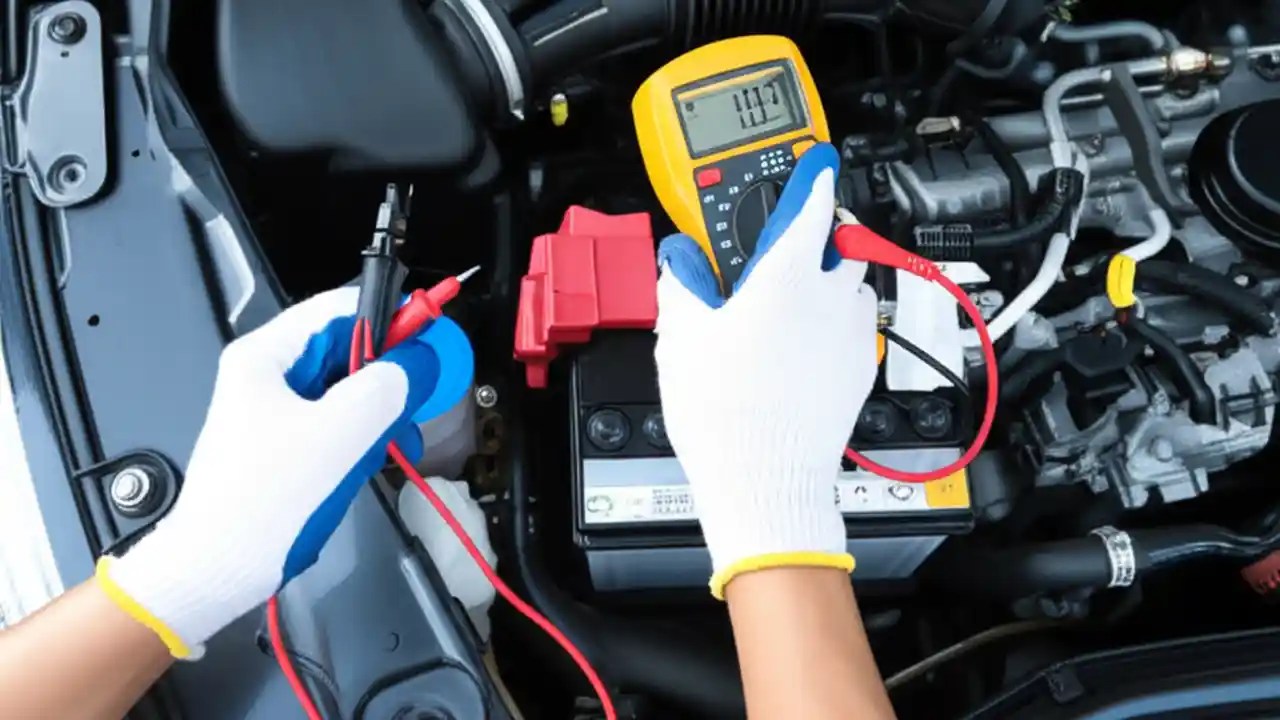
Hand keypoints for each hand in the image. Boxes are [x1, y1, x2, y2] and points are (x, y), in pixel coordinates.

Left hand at [96, 287, 460, 657]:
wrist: (218, 569)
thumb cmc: (265, 499)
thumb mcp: (341, 432)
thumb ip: (388, 385)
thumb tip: (420, 359)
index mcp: (266, 356)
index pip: (340, 309)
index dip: (390, 318)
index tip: (430, 340)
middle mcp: (268, 377)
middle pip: (347, 351)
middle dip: (388, 377)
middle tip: (416, 401)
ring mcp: (275, 414)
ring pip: (348, 392)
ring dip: (379, 414)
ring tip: (393, 442)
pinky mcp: (285, 448)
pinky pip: (337, 427)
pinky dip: (363, 439)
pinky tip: (374, 461)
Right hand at [654, 143, 878, 598]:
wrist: (766, 481)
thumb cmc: (725, 414)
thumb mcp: (683, 339)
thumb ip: (685, 285)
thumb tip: (681, 260)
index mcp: (785, 279)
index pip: (811, 206)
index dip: (815, 178)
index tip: (819, 163)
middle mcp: (828, 300)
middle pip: (842, 243)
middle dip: (822, 235)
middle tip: (791, 243)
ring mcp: (850, 336)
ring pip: (852, 286)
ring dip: (830, 281)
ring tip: (793, 300)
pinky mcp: (860, 371)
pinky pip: (855, 327)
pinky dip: (835, 323)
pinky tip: (803, 345)